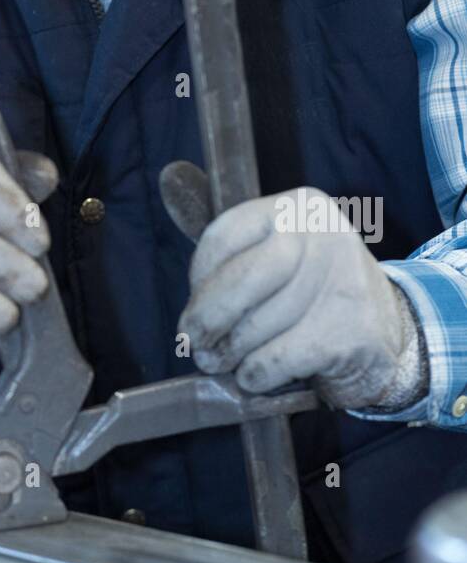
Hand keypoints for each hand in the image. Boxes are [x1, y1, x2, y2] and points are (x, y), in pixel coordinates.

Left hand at [178, 188, 412, 408]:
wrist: (392, 335)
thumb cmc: (318, 292)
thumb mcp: (283, 252)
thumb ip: (235, 242)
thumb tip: (169, 186)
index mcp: (298, 207)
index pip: (225, 234)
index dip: (199, 276)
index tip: (193, 302)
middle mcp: (322, 236)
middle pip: (239, 279)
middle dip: (207, 317)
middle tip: (193, 342)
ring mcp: (340, 282)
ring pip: (255, 325)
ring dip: (230, 353)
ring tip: (224, 362)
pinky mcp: (348, 332)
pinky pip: (276, 358)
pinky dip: (256, 374)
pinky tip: (254, 375)